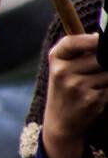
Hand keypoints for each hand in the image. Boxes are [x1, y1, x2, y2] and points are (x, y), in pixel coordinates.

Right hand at [42, 33, 107, 157]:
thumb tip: (102, 37)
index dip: (91, 40)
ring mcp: (76, 86)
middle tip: (98, 69)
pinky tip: (97, 95)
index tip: (101, 40)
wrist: (61, 121)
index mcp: (56, 58)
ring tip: (95, 84)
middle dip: (106, 61)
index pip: (73, 42)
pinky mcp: (91, 99)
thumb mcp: (63, 66)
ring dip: (107, 77)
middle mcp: (62, 71)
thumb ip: (80, 49)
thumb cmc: (66, 87)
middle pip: (100, 56)